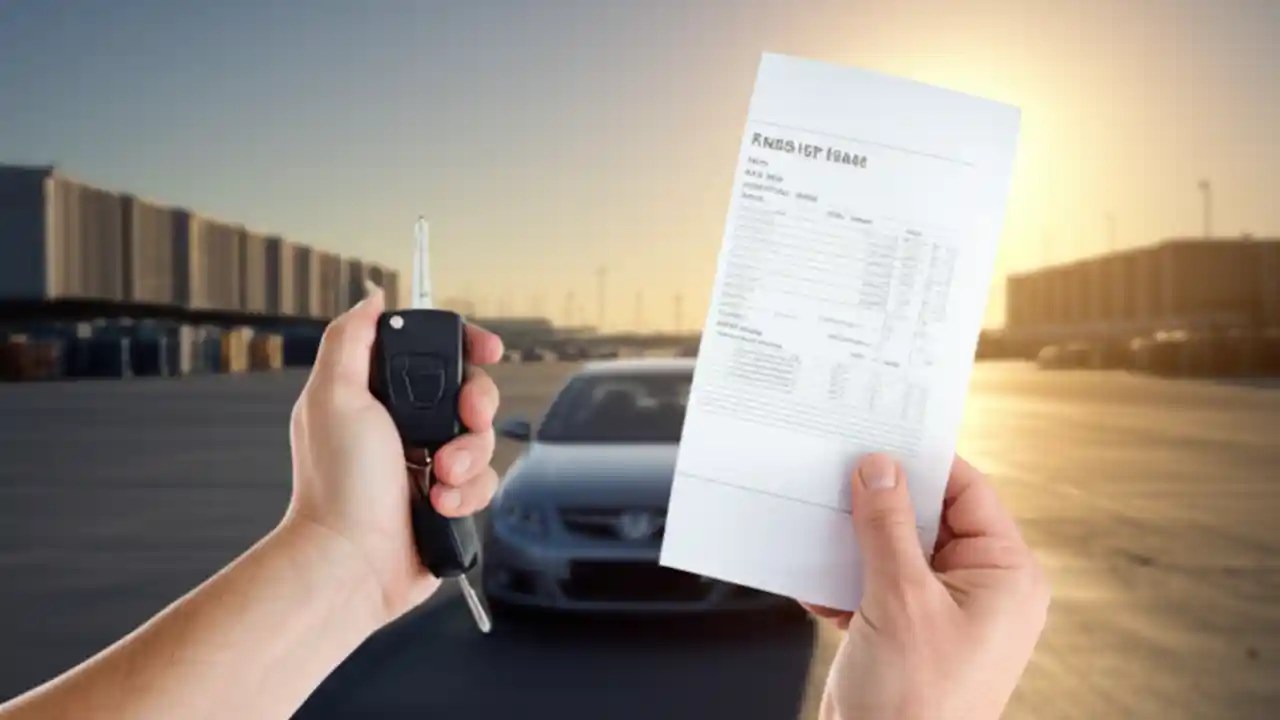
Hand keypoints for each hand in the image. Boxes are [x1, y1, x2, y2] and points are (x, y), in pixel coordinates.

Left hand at [282, 283, 503, 622]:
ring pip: (483, 439)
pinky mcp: (449, 499)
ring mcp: (429, 464)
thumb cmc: (337, 484)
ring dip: (470, 456)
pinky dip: (468, 493)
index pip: (434, 353)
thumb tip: (372, 301)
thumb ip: (350, 340)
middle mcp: (405, 426)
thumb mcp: (333, 396)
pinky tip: (440, 505)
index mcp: (378, 396)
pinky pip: (485, 482)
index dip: (466, 345)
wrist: (352, 561)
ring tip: (440, 478)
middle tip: (467, 419)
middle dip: (476, 404)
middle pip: (470, 392)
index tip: (487, 348)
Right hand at [807, 453, 1049, 719]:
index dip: (923, 461)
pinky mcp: (909, 631)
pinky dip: (846, 578)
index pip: (968, 491)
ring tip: (816, 521)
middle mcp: (982, 590)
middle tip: (837, 468)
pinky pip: (877, 582)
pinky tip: (814, 578)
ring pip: (897, 548)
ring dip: (857, 539)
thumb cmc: (916, 704)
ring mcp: (944, 611)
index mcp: (1006, 575)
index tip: (879, 436)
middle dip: (881, 499)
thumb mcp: (899, 599)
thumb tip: (878, 467)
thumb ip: (887, 526)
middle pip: (930, 516)